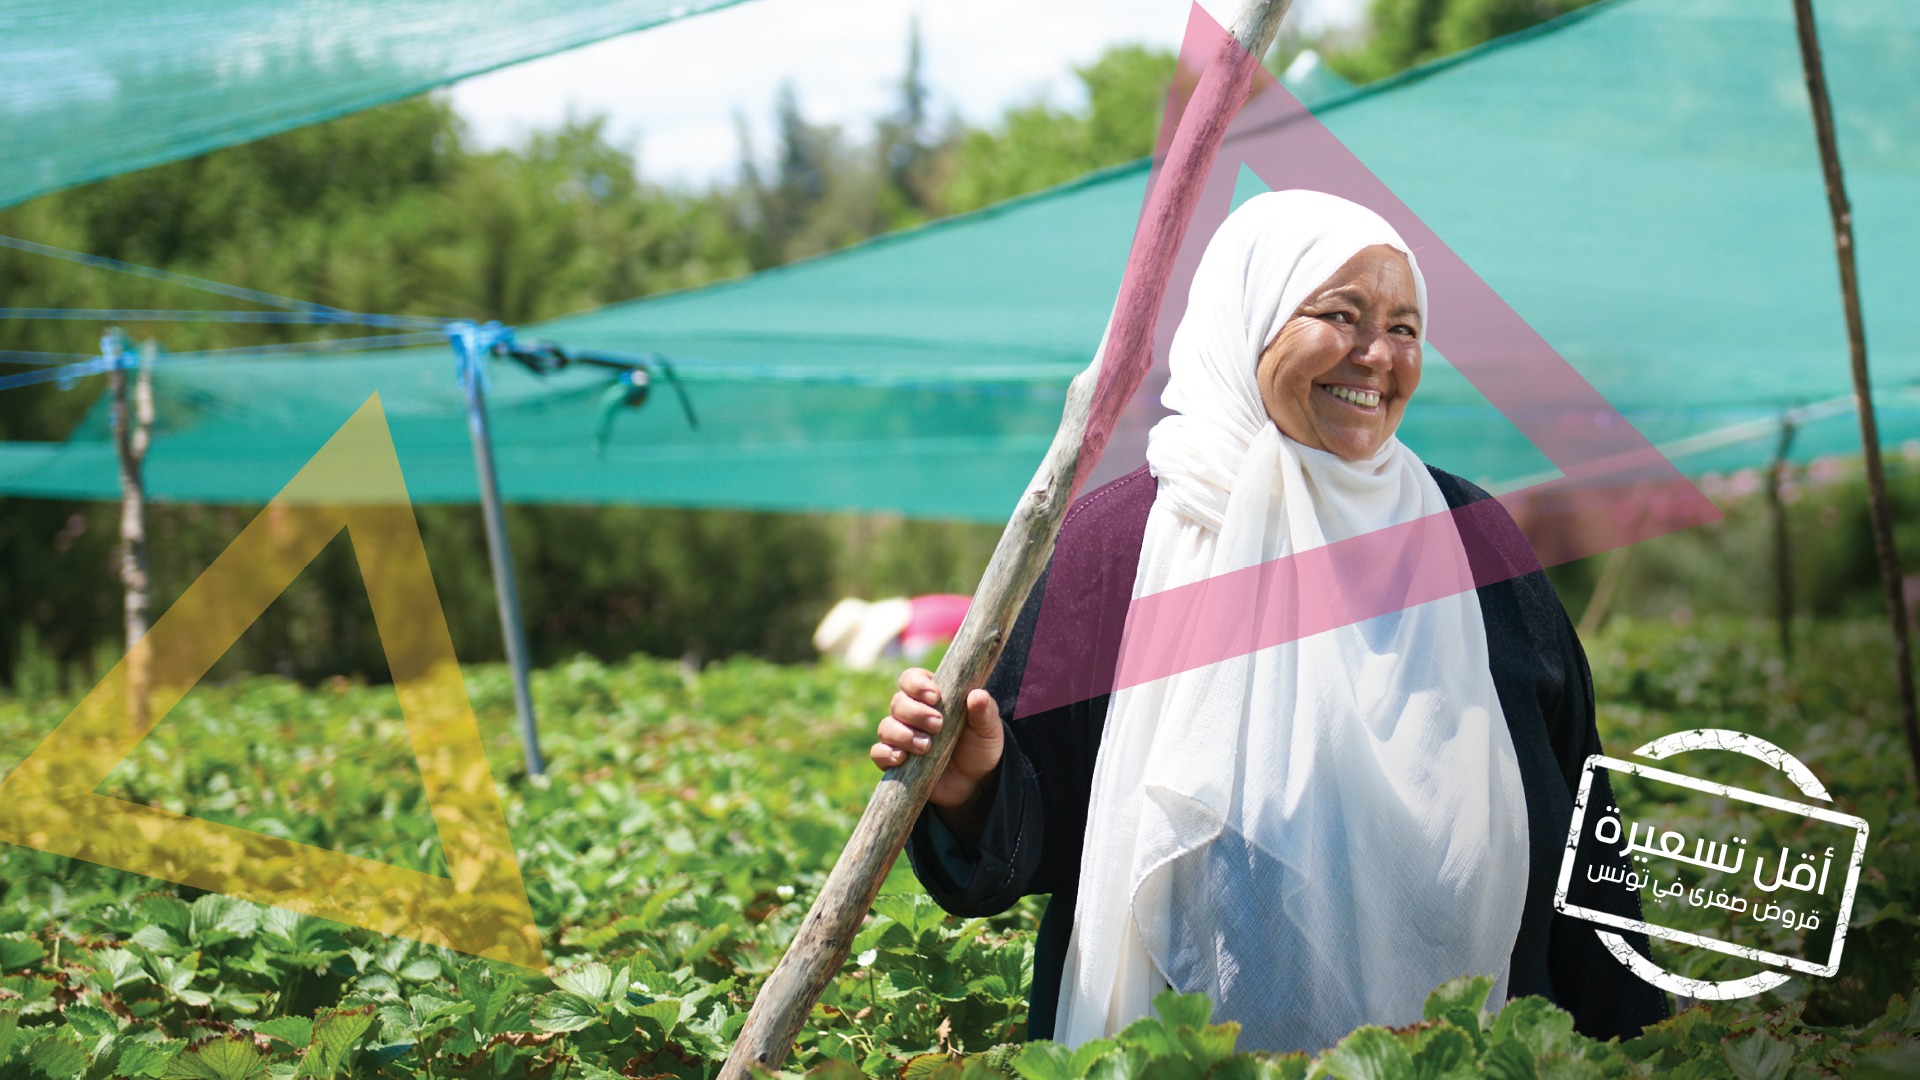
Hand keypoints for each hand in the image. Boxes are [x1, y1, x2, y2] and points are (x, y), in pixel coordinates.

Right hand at [869, 667, 1004, 812]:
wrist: (975, 783)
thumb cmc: (980, 747)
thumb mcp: (988, 729)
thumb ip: (984, 711)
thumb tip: (977, 695)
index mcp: (931, 697)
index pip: (911, 679)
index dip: (917, 684)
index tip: (934, 696)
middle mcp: (911, 714)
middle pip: (898, 702)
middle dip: (915, 712)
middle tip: (938, 725)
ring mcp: (901, 737)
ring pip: (886, 727)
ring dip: (903, 734)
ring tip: (926, 746)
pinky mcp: (895, 761)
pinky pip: (878, 753)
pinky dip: (886, 753)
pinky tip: (902, 758)